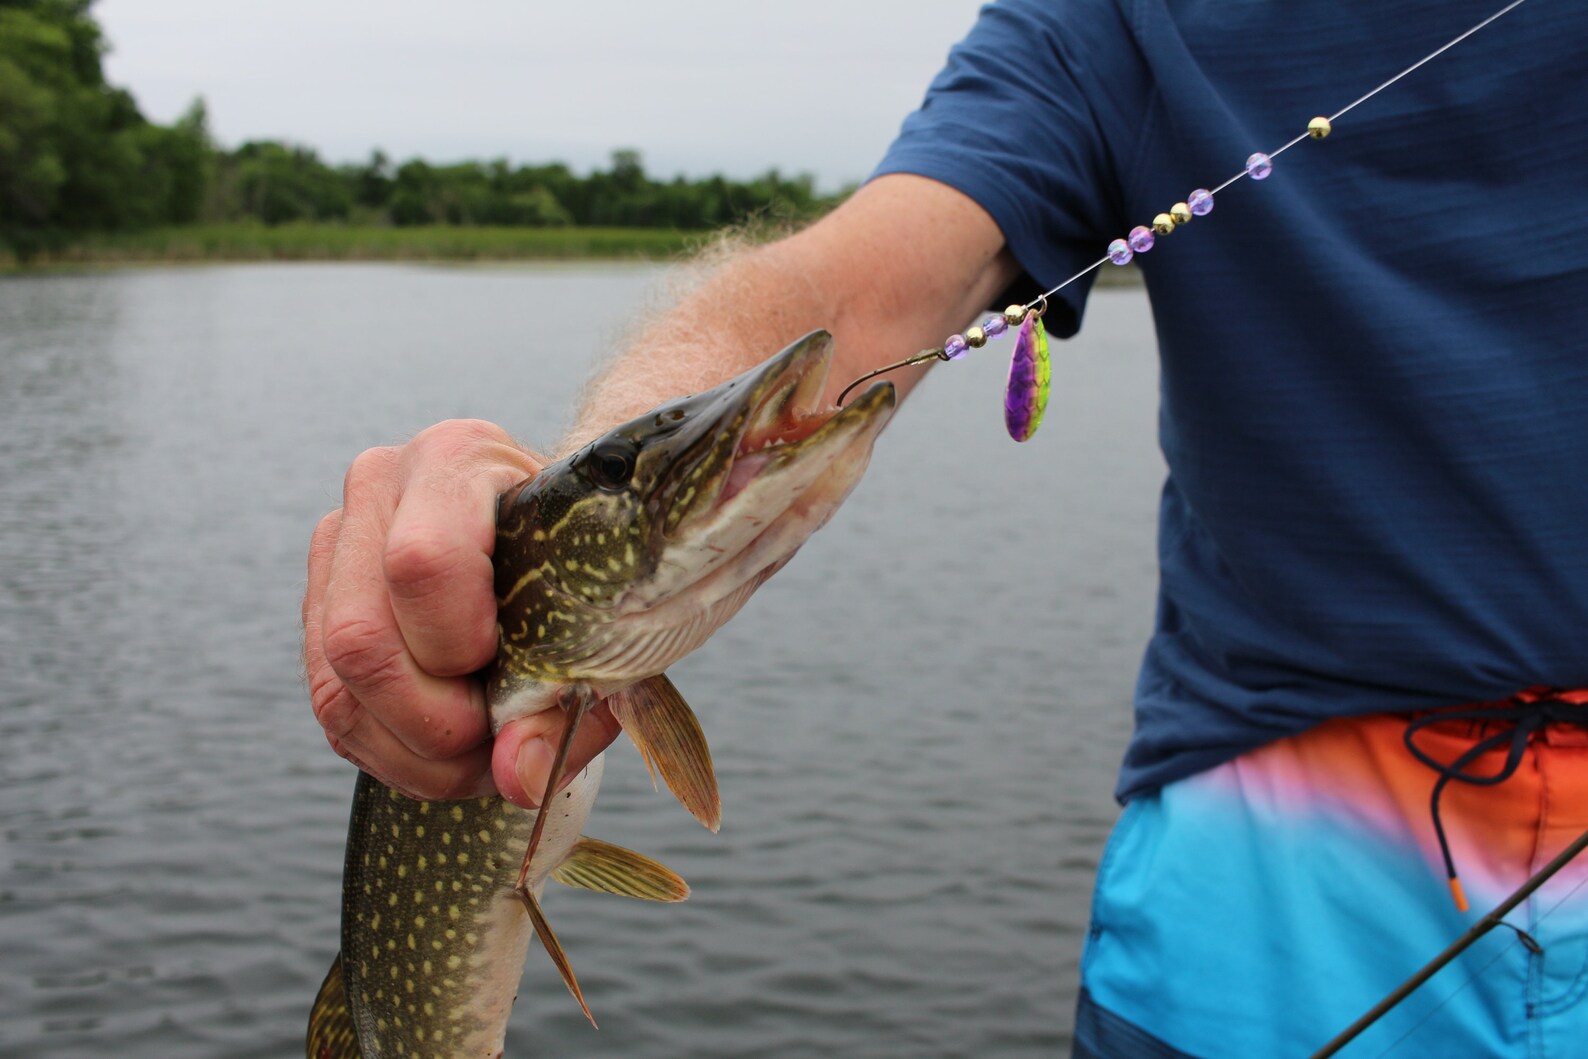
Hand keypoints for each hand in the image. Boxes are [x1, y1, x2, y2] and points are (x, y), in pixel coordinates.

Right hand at [302, 419, 620, 806]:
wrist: (565, 533)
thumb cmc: (594, 568)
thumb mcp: (606, 623)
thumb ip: (568, 702)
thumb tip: (519, 778)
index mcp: (457, 459)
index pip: (423, 563)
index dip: (459, 644)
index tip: (511, 669)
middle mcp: (378, 490)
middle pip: (360, 639)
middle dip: (434, 723)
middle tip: (498, 739)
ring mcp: (336, 549)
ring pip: (336, 687)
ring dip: (416, 753)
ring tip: (486, 755)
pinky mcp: (319, 609)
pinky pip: (333, 709)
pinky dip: (397, 754)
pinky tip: (451, 752)